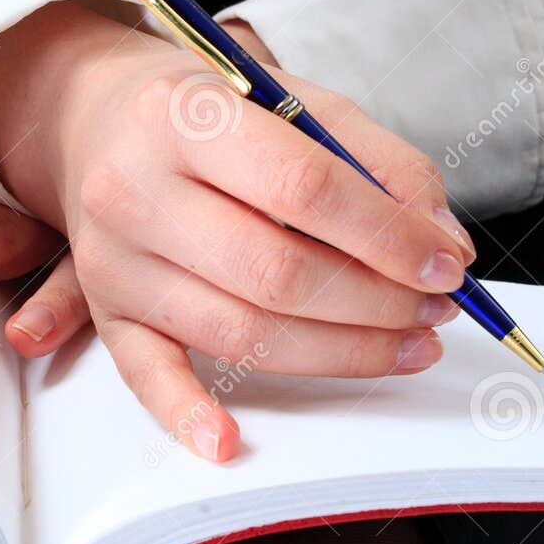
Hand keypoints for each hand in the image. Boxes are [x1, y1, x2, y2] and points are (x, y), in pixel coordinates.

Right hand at [0, 2, 475, 462]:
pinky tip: (227, 441)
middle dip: (376, 303)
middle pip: (274, 272)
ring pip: (238, 332)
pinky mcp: (108, 311)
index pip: (302, 186)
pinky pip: (144, 376)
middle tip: (434, 308)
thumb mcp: (295, 102)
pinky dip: (186, 415)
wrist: (97, 121)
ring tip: (405, 343)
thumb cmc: (207, 113)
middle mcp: (135, 190)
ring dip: (339, 352)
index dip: (387, 236)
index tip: (446, 264)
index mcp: (184, 117)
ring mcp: (115, 260)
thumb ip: (378, 162)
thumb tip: (442, 243)